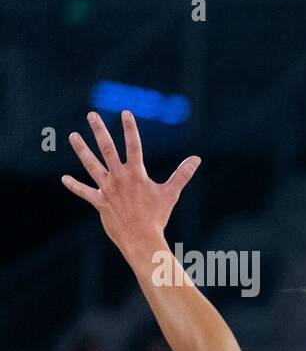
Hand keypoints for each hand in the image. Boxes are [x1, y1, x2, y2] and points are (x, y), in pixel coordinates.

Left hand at [61, 110, 200, 258]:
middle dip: (99, 130)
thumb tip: (196, 159)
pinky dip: (74, 186)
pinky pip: (84, 192)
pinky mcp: (100, 202)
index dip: (130, 128)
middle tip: (91, 115)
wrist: (141, 238)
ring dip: (81, 149)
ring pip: (91, 164)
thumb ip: (182, 174)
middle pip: (107, 149)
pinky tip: (65, 179)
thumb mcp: (171, 193)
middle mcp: (119, 178)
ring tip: (73, 136)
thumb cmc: (157, 216)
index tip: (125, 113)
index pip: (133, 146)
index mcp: (136, 174)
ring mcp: (107, 189)